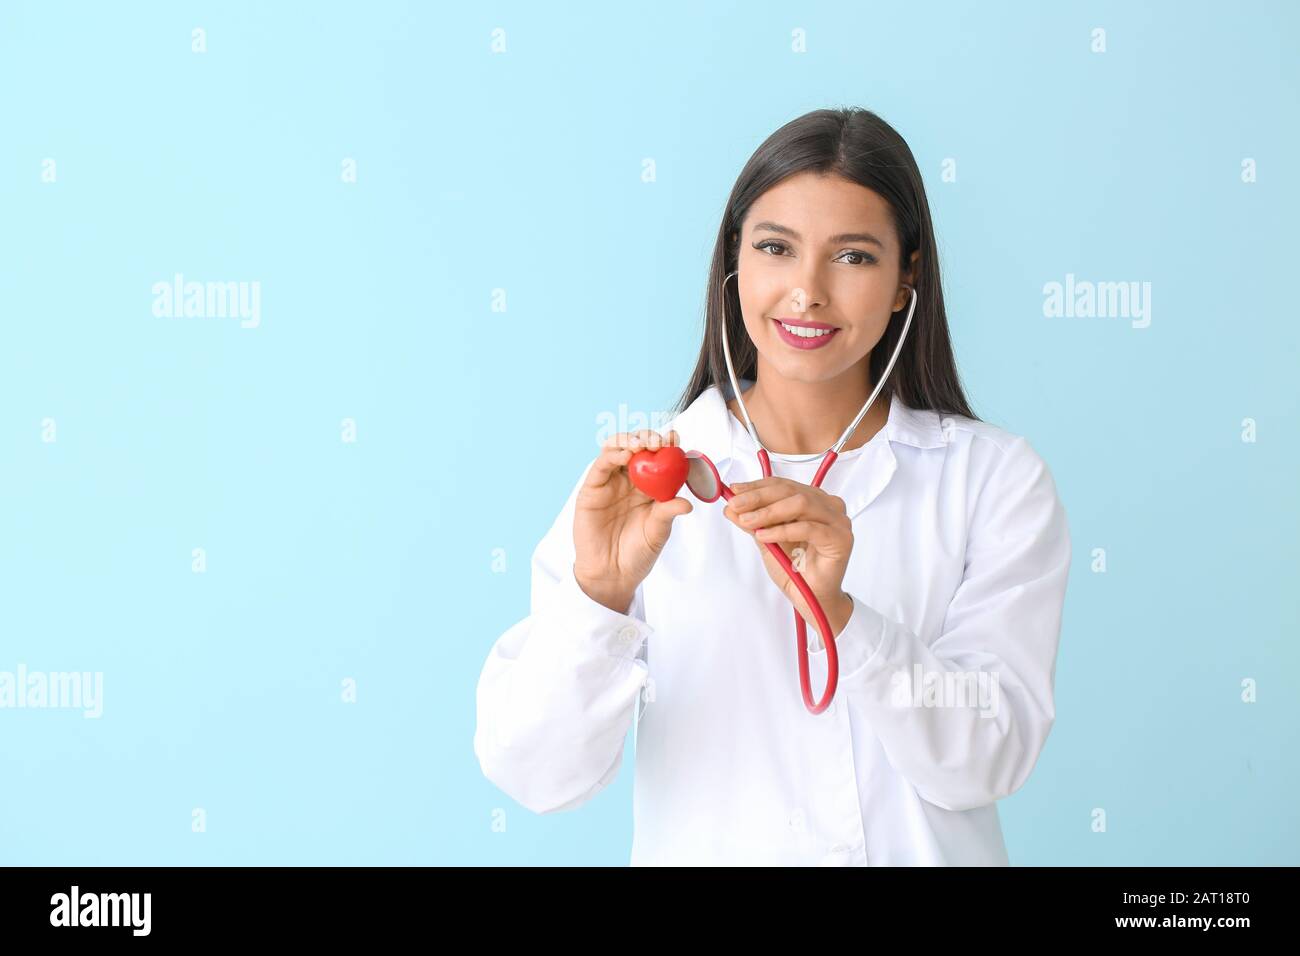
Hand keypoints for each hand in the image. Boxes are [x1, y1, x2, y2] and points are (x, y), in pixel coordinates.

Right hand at [573, 430, 692, 612]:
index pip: (658, 458)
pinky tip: (626, 454)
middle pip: (637, 447)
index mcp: (649, 487)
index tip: (676, 440)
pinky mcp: (592, 489)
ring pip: (616, 449)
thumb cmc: (637, 554)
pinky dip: (612, 455)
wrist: (612, 574)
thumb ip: (668, 513)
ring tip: (643, 444)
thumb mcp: (658, 532)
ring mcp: (610, 482)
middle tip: (659, 441)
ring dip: (629, 440)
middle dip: (648, 437)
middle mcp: (629, 480)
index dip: (667, 445)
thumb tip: (687, 503)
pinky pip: (601, 466)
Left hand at [723, 478, 854, 638]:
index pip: (782, 485)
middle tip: (736, 505)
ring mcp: (837, 521)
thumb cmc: (794, 569)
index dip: (756, 486)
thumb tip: (731, 507)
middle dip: (759, 497)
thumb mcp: (766, 540)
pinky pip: (809, 528)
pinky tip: (765, 536)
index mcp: (813, 500)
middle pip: (791, 491)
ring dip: (769, 512)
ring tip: (748, 522)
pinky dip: (783, 530)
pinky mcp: (841, 538)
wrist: (810, 599)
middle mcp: (828, 506)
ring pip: (801, 504)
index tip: (734, 491)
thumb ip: (752, 522)